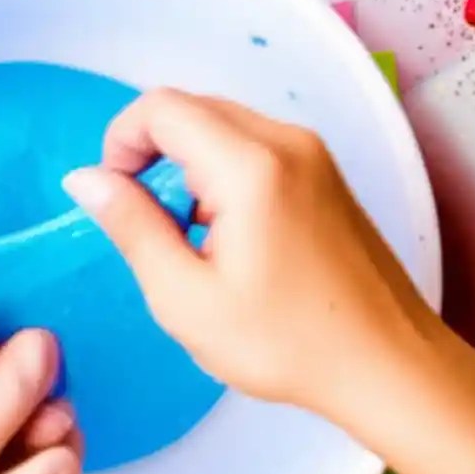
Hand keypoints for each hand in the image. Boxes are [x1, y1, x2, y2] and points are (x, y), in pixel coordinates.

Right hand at [61, 89, 445, 423]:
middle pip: (192, 108)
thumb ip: (133, 227)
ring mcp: (313, 153)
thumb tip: (85, 178)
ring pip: (223, 125)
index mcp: (250, 166)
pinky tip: (228, 235)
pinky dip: (221, 172)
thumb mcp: (186, 298)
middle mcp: (286, 141)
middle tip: (147, 222)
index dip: (120, 141)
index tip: (115, 197)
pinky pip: (255, 146)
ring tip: (190, 237)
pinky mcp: (326, 173)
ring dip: (186, 164)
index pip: (161, 107)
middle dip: (151, 151)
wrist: (389, 365)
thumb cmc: (287, 343)